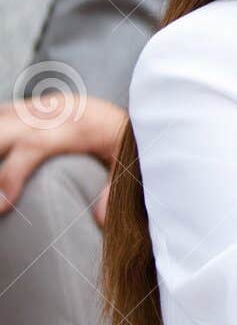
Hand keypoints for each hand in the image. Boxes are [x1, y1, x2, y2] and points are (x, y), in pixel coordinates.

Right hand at [0, 94, 126, 225]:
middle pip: (6, 130)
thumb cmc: (129, 145)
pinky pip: (6, 113)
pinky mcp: (39, 105)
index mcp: (79, 127)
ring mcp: (46, 106)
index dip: (12, 174)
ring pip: (2, 119)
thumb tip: (101, 219)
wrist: (135, 114)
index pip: (34, 145)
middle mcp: (58, 112)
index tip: (1, 205)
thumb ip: (114, 191)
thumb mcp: (129, 166)